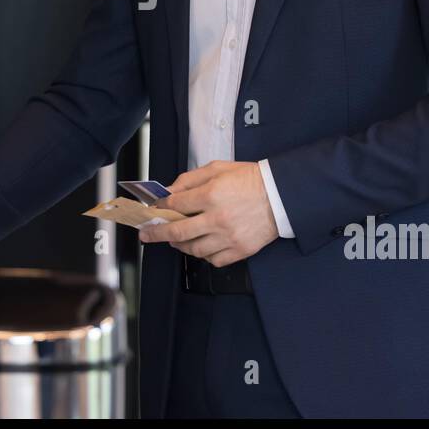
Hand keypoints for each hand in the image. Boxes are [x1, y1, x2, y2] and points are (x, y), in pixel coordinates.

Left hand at [137, 161, 278, 265]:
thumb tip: (169, 191)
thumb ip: (190, 179)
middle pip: (177, 232)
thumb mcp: (218, 168)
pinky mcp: (240, 250)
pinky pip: (213, 260)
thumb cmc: (251, 180)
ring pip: (193, 249)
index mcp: (212, 195)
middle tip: (147, 234)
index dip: (160, 207)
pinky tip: (201, 245)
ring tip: (175, 239)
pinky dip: (203, 255)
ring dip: (179, 245)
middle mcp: (218, 218)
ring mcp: (229, 237)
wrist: (281, 195)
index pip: (175, 204)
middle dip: (156, 233)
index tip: (153, 210)